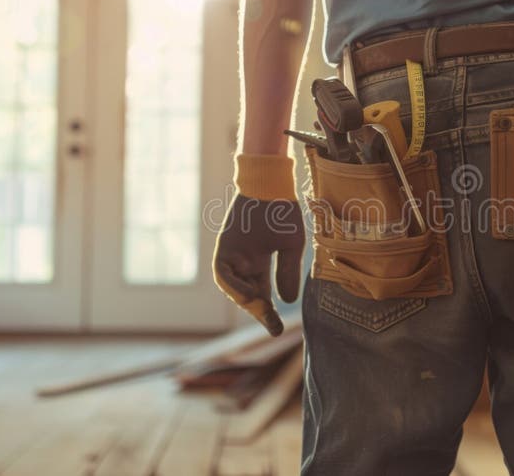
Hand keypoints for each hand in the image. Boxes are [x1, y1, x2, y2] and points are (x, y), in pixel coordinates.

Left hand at [212, 194, 304, 335]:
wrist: (270, 184)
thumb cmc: (282, 211)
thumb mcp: (291, 246)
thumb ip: (287, 272)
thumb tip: (288, 301)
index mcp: (258, 262)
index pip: (261, 294)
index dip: (268, 312)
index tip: (278, 330)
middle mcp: (242, 261)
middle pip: (246, 294)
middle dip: (258, 312)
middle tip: (273, 326)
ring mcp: (231, 254)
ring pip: (231, 287)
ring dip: (245, 301)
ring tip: (261, 310)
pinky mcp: (224, 246)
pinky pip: (223, 273)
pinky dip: (233, 286)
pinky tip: (248, 294)